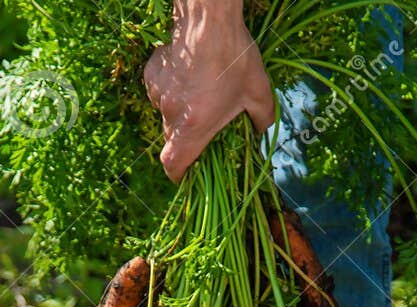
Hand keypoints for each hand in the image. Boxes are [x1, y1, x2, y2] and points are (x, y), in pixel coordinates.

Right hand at [144, 0, 275, 182]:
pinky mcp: (152, 75)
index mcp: (193, 127)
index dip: (179, 175)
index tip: (188, 175)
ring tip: (201, 95)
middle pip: (171, 141)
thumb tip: (264, 133)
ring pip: (166, 115)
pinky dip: (172, 92)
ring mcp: (159, 94)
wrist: (209, 20)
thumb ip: (262, 119)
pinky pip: (159, 93)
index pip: (173, 165)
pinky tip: (188, 77)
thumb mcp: (258, 92)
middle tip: (205, 128)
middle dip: (186, 140)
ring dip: (181, 113)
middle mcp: (171, 114)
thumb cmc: (236, 59)